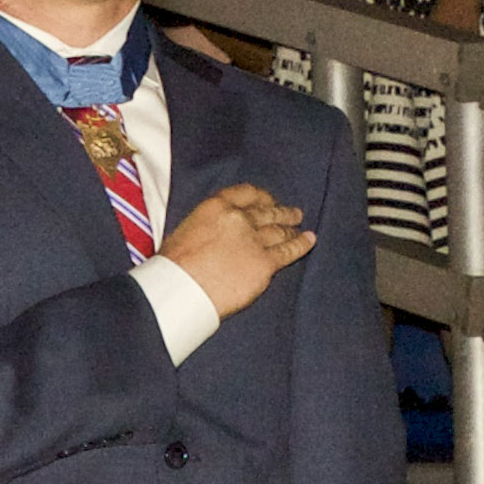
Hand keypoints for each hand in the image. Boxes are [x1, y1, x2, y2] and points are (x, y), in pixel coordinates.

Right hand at [165, 177, 316, 318]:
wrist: (181, 290)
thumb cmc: (174, 267)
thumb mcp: (183, 231)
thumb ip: (206, 226)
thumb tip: (214, 232)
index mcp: (216, 207)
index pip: (246, 193)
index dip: (261, 197)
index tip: (267, 200)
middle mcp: (238, 218)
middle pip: (267, 212)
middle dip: (281, 212)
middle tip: (292, 213)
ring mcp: (254, 240)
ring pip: (279, 230)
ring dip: (291, 228)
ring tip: (299, 228)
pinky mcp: (264, 263)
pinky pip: (289, 251)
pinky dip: (301, 244)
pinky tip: (310, 240)